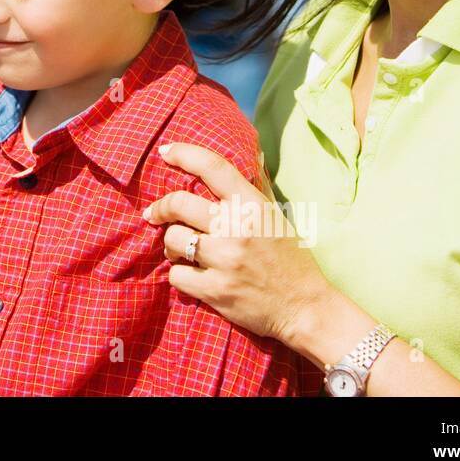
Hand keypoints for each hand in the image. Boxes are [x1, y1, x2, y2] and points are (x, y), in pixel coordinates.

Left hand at [142, 143, 329, 344]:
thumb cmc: (290, 259)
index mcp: (253, 206)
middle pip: (179, 203)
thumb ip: (253, 190)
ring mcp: (225, 260)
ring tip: (181, 249)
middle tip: (155, 213)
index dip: (184, 154)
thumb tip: (242, 157)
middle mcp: (238, 228)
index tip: (164, 153)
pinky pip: (175, 275)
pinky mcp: (216, 289)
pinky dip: (179, 275)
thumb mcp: (275, 217)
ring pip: (173, 238)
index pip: (213, 167)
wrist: (304, 307)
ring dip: (171, 244)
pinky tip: (191, 275)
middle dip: (161, 207)